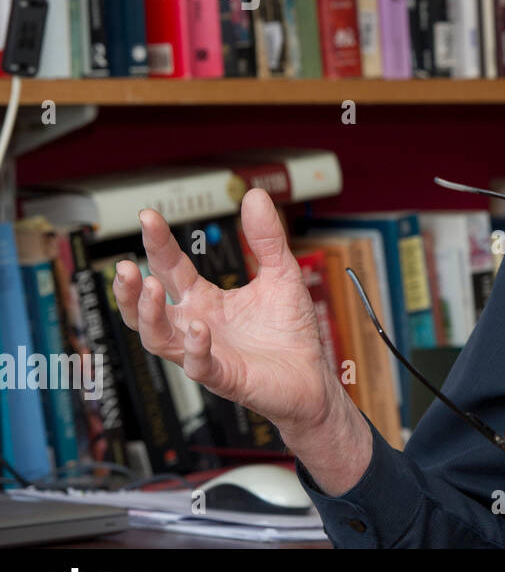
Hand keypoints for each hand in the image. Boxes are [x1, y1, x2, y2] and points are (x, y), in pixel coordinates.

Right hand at [113, 187, 338, 435]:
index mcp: (205, 300)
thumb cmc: (290, 331)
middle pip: (147, 309)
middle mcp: (196, 325)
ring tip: (150, 288)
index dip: (157, 244)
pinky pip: (200, 366)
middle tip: (125, 266)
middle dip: (130, 289)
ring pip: (159, 339)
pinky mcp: (225, 377)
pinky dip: (195, 348)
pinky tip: (198, 329)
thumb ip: (266, 237)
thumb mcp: (281, 273)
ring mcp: (207, 352)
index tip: (148, 216)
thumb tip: (255, 195)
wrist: (311, 376)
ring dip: (149, 315)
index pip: (171, 268)